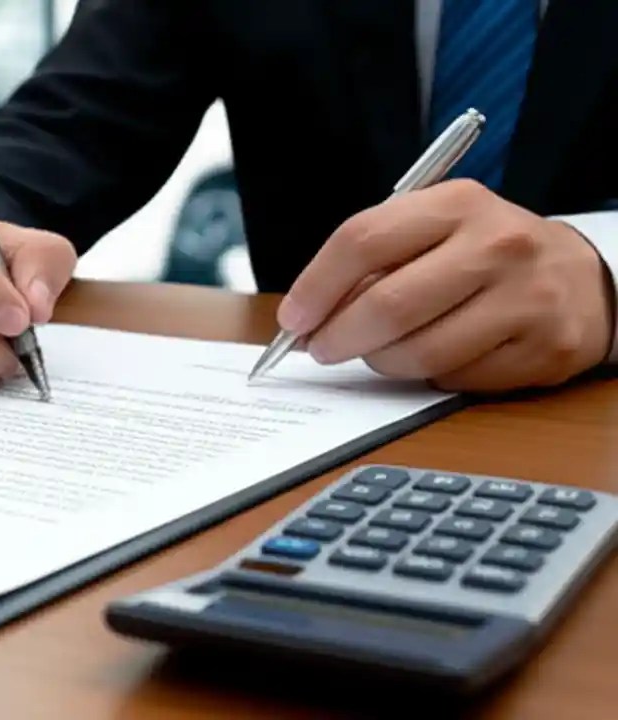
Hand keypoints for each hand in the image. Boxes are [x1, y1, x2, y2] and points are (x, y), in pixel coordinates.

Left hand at [278, 179, 613, 391]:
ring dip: (381, 362)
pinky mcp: (542, 349)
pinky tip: (436, 357)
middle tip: (320, 349)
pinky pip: (456, 378)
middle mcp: (497, 245)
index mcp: (457, 203)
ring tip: (377, 352)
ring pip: (419, 352)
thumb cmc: (481, 253)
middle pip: (388, 305)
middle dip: (338, 336)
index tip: (293, 318)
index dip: (316, 286)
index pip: (364, 240)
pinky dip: (430, 376)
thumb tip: (307, 314)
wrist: (576, 277)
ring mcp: (526, 299)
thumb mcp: (434, 230)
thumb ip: (374, 259)